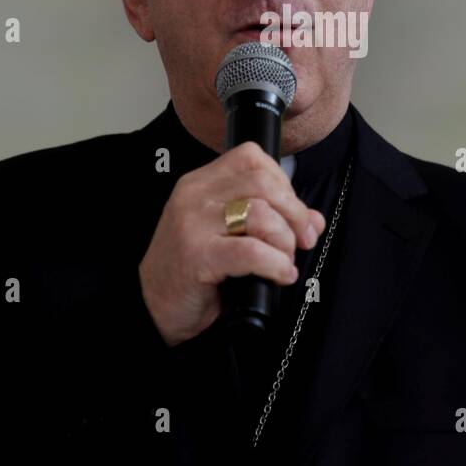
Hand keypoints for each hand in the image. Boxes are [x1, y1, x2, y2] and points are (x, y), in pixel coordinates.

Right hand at [138, 142, 326, 347]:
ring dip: (284, 241)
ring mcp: (192, 224)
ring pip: (260, 214)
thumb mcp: (229, 237)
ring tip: (283, 261)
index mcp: (200, 183)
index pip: (251, 157)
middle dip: (294, 212)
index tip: (293, 211)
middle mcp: (194, 196)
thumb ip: (270, 221)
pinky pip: (251, 251)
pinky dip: (276, 264)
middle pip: (262, 183)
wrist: (152, 308)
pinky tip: (280, 275)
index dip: (283, 182)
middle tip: (302, 240)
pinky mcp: (197, 256)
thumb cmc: (192, 271)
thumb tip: (313, 220)